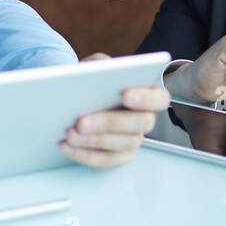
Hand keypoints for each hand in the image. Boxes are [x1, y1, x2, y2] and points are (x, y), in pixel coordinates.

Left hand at [59, 53, 170, 167]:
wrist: (74, 98)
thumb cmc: (91, 80)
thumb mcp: (96, 65)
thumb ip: (101, 64)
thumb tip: (100, 71)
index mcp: (147, 93)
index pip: (160, 98)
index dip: (146, 98)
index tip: (125, 94)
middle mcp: (144, 118)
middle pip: (141, 123)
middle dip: (110, 122)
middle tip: (81, 122)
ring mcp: (134, 139)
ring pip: (123, 144)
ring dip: (93, 141)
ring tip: (69, 134)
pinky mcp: (119, 156)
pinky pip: (106, 160)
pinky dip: (84, 154)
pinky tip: (66, 146)